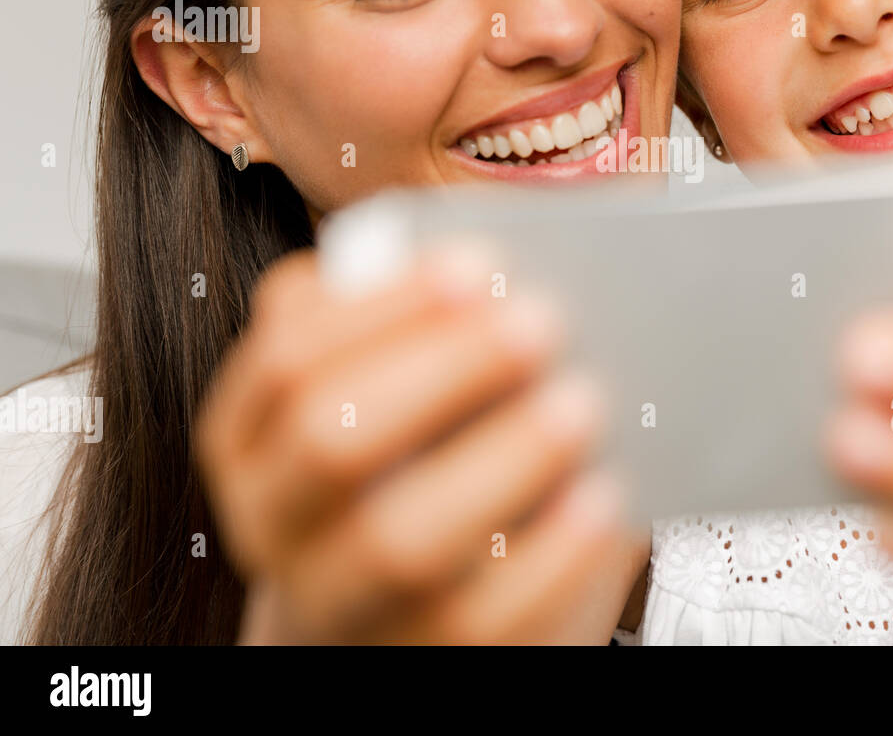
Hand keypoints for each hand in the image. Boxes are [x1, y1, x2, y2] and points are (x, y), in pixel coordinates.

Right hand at [196, 243, 645, 643]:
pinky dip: (551, 553)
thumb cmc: (416, 474)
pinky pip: (482, 617)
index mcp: (253, 440)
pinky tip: (605, 494)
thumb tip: (520, 274)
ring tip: (584, 401)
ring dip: (501, 459)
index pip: (285, 361)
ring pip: (397, 540)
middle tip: (543, 321)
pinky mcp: (427, 660)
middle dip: (444, 368)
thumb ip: (423, 333)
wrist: (410, 620)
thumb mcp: (395, 397)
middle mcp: (278, 526)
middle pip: (331, 439)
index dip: (380, 307)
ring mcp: (344, 606)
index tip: (477, 265)